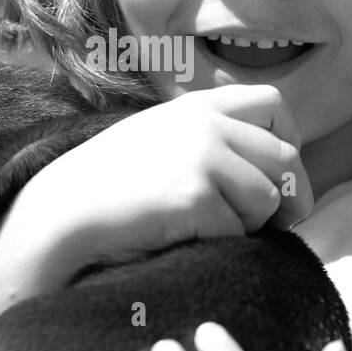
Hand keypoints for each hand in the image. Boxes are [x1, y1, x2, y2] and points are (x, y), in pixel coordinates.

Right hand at [0, 85, 312, 305]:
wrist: (63, 210)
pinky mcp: (195, 198)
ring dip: (249, 224)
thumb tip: (280, 173)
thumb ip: (210, 138)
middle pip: (286, 158)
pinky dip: (220, 245)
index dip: (289, 141)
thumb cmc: (113, 184)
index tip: (278, 173)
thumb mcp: (163, 138)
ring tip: (206, 227)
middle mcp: (206, 125)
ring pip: (270, 200)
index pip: (274, 105)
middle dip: (288, 196)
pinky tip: (184, 239)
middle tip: (274, 222)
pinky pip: (239, 232)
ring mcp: (202, 159)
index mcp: (199, 106)